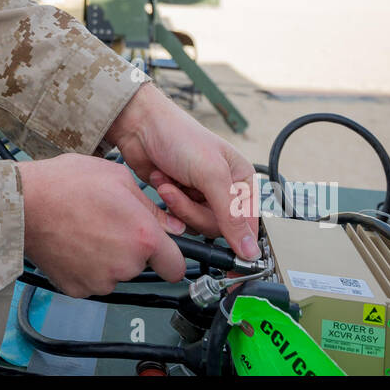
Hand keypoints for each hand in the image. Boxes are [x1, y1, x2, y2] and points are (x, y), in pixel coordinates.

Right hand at [17, 153, 186, 297]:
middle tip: (107, 223)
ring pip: (115, 273)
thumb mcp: (118, 178)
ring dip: (107, 258)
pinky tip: (73, 243)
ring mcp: (100, 280)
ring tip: (86, 229)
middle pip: (140, 265)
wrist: (24, 203)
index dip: (170, 258)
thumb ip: (151, 207)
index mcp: (142, 236)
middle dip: (130, 248)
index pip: (176, 267)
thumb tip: (171, 225)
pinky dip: (85, 267)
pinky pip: (91, 280)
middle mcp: (125, 264)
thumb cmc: (66, 184)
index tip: (163, 253)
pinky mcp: (77, 288)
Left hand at [106, 84, 260, 259]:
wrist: (139, 126)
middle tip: (181, 191)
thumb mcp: (210, 174)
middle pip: (218, 228)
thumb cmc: (179, 136)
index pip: (248, 223)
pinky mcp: (179, 200)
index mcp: (241, 180)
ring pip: (196, 226)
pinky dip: (168, 205)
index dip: (240, 240)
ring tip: (168, 183)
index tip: (234, 263)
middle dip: (194, 211)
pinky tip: (162, 183)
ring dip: (178, 206)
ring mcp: (200, 196)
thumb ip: (230, 214)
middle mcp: (224, 190)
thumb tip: (250, 249)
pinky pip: (179, 221)